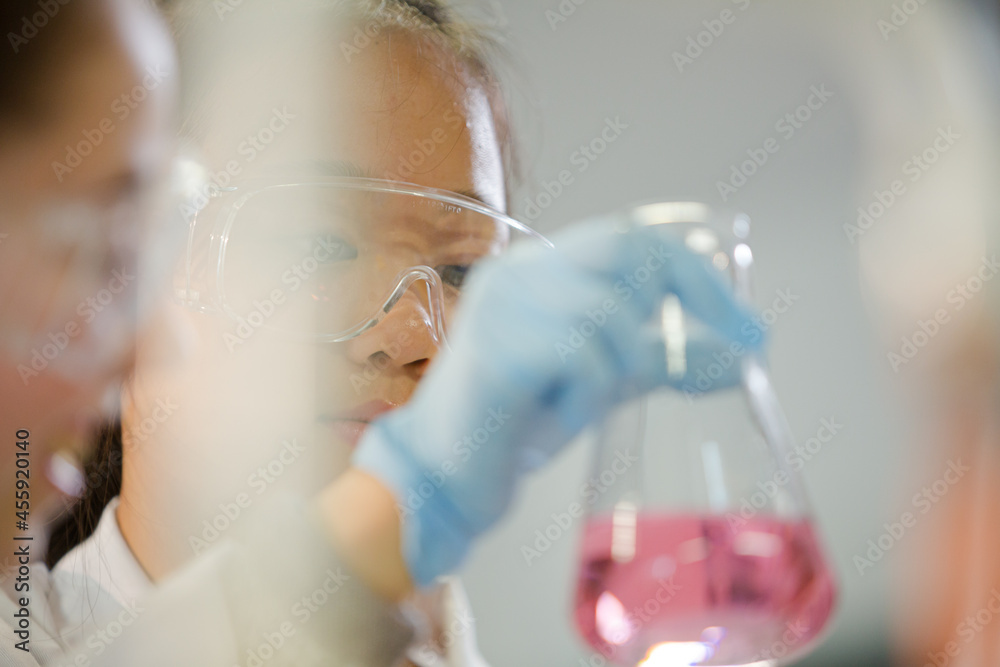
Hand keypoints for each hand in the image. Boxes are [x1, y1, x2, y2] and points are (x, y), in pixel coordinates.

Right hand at [354, 215, 761, 584]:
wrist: (446, 475)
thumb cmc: (519, 422)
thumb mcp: (604, 381)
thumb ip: (664, 360)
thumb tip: (743, 356)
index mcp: (540, 268)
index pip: (631, 238)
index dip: (697, 275)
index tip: (749, 328)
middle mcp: (518, 273)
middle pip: (624, 248)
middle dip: (687, 298)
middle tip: (726, 349)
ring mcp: (501, 307)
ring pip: (609, 314)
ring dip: (622, 369)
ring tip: (586, 405)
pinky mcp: (495, 351)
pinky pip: (579, 358)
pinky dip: (586, 397)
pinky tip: (555, 421)